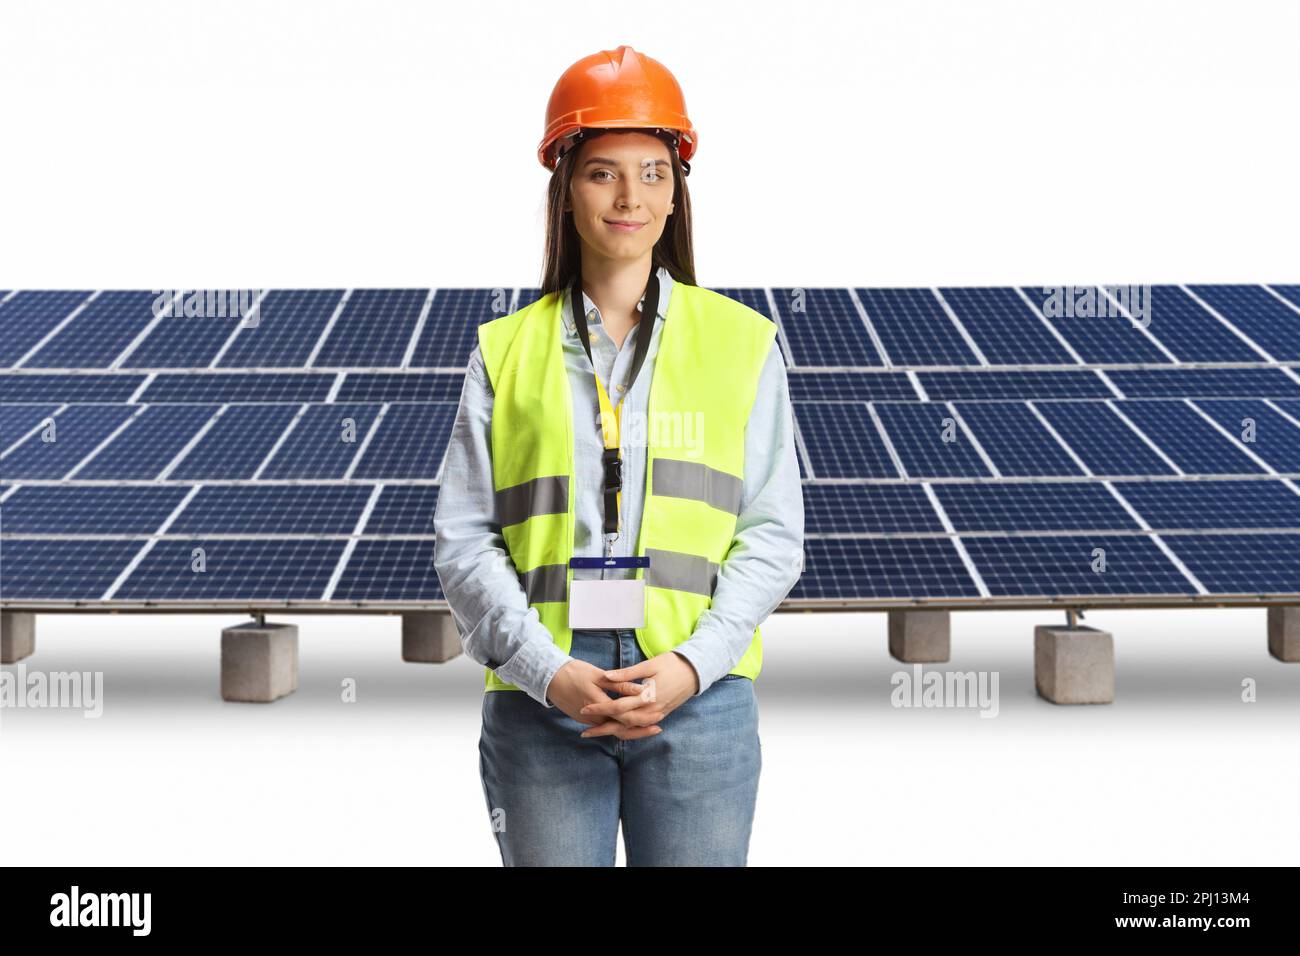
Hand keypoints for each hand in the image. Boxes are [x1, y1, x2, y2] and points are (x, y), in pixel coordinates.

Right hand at [546, 658, 663, 738]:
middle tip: (659, 727)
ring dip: (631, 729)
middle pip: (622, 729)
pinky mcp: (585, 720)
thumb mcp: (598, 675)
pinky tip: (630, 721)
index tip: (658, 716)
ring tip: (649, 726)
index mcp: (599, 705)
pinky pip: (605, 725)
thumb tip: (640, 690)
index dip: (643, 718)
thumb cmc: (574, 672)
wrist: (549, 678)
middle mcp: (593, 718)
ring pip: (613, 729)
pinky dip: (619, 725)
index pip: (625, 717)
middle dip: (641, 730)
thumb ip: (619, 684)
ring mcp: (588, 721)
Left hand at [579, 651, 698, 738]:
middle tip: (585, 731)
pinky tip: (618, 730)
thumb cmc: (672, 664)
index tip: (585, 708)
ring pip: (632, 728)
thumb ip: (627, 673)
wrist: (696, 671)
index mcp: (646, 696)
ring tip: (598, 733)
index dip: (600, 708)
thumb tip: (606, 676)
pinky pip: (641, 726)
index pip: (617, 706)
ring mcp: (657, 714)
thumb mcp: (649, 664)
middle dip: (603, 727)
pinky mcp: (661, 714)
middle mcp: (651, 710)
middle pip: (622, 723)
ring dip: (614, 731)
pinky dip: (629, 730)